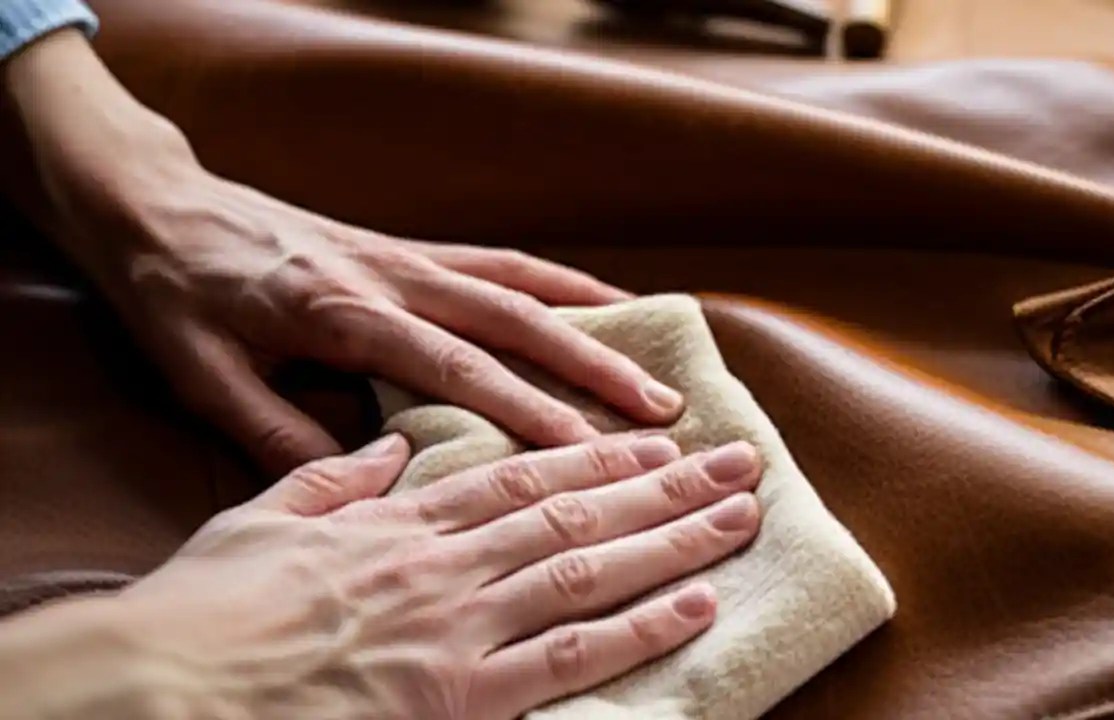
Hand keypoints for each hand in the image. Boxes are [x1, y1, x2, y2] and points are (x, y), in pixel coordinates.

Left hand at [3, 30, 684, 474]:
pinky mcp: (409, 249)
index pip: (451, 367)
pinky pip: (499, 263)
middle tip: (658, 413)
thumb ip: (277, 431)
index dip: (522, 409)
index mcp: (339, 314)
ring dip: (592, 325)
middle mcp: (388, 278)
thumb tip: (363, 481)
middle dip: (590, 369)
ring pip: (518, 287)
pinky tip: (604, 302)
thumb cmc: (174, 297)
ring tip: (657, 362)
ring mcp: (405, 257)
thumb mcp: (200, 376)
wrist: (157, 206)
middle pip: (509, 321)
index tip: (585, 451)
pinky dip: (559, 282)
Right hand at [89, 432, 761, 718]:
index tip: (656, 435)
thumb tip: (385, 444)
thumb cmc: (203, 610)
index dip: (600, 452)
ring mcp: (459, 627)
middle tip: (739, 462)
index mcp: (402, 521)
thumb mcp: (265, 518)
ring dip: (676, 540)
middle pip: (578, 512)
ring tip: (741, 517)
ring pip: (592, 569)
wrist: (159, 685)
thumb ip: (334, 477)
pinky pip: (570, 657)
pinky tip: (697, 603)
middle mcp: (446, 562)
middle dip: (666, 485)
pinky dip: (641, 628)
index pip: (523, 472)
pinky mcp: (458, 696)